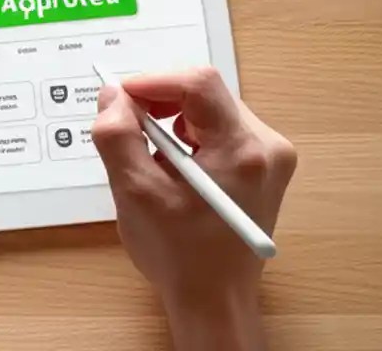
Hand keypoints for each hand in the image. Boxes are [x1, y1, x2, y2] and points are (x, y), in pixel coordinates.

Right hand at [92, 67, 296, 350]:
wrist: (215, 300)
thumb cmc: (179, 256)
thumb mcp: (134, 194)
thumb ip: (117, 138)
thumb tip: (112, 97)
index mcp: (242, 151)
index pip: (198, 84)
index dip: (152, 81)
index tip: (120, 99)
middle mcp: (266, 147)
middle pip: (204, 94)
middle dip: (159, 104)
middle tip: (129, 130)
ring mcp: (269, 157)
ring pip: (208, 110)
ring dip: (172, 123)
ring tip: (152, 159)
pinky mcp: (262, 166)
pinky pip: (217, 129)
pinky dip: (187, 138)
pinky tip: (173, 169)